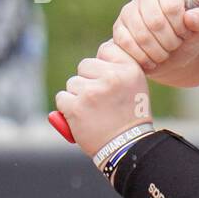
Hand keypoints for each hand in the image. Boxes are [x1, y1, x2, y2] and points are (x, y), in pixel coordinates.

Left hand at [53, 41, 151, 157]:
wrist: (127, 147)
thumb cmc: (130, 115)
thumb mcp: (136, 84)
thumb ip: (120, 66)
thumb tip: (101, 51)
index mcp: (129, 69)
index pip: (105, 50)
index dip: (104, 66)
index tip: (111, 83)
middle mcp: (111, 77)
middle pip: (85, 65)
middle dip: (88, 80)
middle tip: (101, 100)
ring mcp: (92, 92)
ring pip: (72, 83)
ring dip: (78, 96)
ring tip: (94, 111)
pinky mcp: (76, 107)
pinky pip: (62, 98)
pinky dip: (68, 108)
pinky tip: (83, 117)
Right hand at [112, 0, 198, 74]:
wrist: (171, 52)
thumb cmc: (187, 37)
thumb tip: (191, 17)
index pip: (171, 8)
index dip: (180, 27)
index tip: (184, 34)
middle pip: (156, 23)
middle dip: (170, 42)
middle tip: (175, 46)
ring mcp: (129, 10)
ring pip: (141, 35)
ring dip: (157, 52)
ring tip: (165, 54)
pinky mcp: (119, 27)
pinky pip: (127, 43)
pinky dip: (142, 57)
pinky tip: (152, 60)